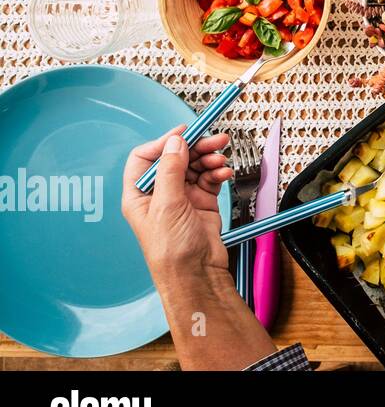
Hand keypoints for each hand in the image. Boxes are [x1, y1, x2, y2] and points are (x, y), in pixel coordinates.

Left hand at [121, 128, 232, 284]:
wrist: (197, 274)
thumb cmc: (171, 252)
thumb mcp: (166, 206)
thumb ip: (170, 171)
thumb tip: (174, 143)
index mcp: (140, 194)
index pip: (146, 157)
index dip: (164, 142)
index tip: (184, 132)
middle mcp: (160, 194)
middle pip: (176, 158)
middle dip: (195, 148)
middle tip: (214, 140)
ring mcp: (182, 197)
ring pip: (195, 166)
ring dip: (209, 159)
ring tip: (221, 158)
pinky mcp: (202, 202)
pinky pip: (210, 178)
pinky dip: (218, 172)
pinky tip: (224, 172)